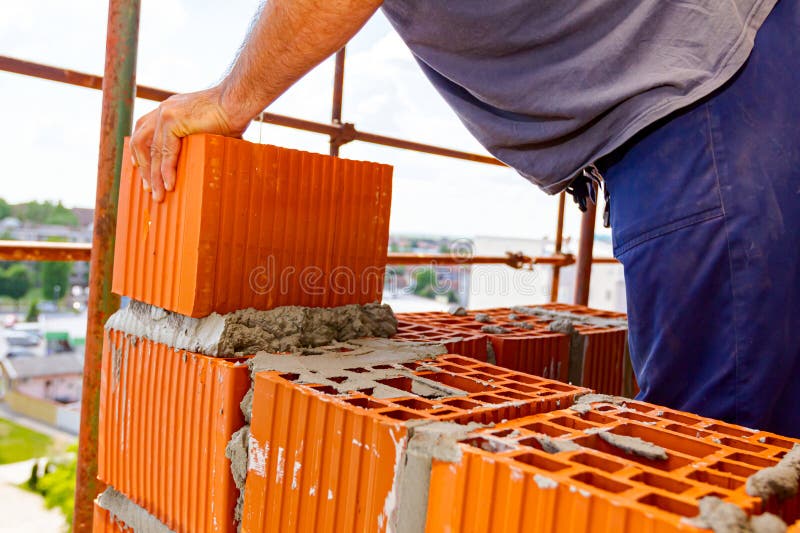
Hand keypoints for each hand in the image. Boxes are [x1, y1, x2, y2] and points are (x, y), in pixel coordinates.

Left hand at [130, 85, 249, 201]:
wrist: (237, 102)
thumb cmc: (232, 116)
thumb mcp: (207, 129)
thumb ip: (196, 140)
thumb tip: (204, 161)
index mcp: (170, 109)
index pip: (144, 132)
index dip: (140, 152)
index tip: (142, 170)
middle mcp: (163, 109)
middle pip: (140, 141)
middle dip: (143, 167)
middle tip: (148, 188)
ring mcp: (165, 113)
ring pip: (151, 150)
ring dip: (153, 175)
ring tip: (157, 194)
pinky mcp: (171, 120)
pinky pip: (165, 152)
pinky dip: (166, 171)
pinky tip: (169, 185)